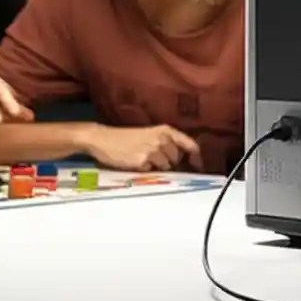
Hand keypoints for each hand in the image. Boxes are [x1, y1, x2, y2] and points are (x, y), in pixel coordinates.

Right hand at [84, 124, 198, 171]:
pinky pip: (152, 171)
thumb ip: (167, 143)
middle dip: (170, 162)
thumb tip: (183, 160)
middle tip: (153, 159)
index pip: (190, 145)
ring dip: (157, 167)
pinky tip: (135, 162)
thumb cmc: (125, 138)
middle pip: (177, 159)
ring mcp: (153, 150)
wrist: (103, 139)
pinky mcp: (143, 161)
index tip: (198, 167)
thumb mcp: (149, 134)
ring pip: (166, 166)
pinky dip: (146, 169)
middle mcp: (162, 138)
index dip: (196, 158)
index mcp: (165, 130)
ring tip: (142, 158)